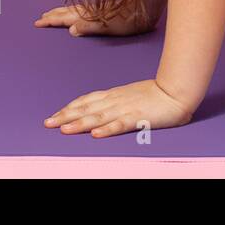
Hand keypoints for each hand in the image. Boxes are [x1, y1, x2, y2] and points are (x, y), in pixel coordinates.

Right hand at [34, 4, 154, 36]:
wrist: (145, 5)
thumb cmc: (129, 19)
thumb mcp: (110, 26)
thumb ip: (89, 27)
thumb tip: (71, 30)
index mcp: (88, 16)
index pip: (65, 18)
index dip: (52, 21)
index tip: (38, 22)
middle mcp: (90, 10)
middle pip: (67, 12)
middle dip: (53, 15)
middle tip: (41, 17)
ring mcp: (96, 8)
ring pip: (73, 9)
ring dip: (61, 11)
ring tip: (51, 12)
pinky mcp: (102, 8)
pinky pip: (81, 8)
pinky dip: (72, 10)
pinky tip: (74, 11)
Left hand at [43, 79, 194, 137]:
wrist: (176, 89)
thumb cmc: (157, 93)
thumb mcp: (131, 93)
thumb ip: (116, 100)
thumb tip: (101, 108)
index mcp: (115, 94)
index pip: (87, 100)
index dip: (70, 108)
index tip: (55, 115)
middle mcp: (116, 101)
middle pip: (87, 108)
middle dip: (66, 116)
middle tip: (48, 124)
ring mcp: (126, 109)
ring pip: (98, 117)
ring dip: (80, 123)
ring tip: (64, 130)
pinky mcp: (138, 118)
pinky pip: (120, 125)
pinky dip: (107, 129)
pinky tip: (96, 135)